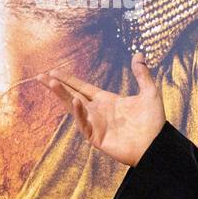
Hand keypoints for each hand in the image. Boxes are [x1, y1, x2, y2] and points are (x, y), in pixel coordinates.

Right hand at [36, 53, 166, 166]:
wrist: (157, 144)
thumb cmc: (153, 122)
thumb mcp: (150, 93)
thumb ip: (142, 75)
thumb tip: (138, 54)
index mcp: (107, 101)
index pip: (82, 87)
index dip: (68, 79)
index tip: (54, 71)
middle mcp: (97, 112)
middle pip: (72, 95)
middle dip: (57, 86)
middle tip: (41, 76)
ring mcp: (96, 125)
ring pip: (74, 108)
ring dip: (62, 96)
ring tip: (51, 83)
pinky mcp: (97, 137)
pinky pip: (84, 123)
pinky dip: (79, 112)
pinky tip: (75, 101)